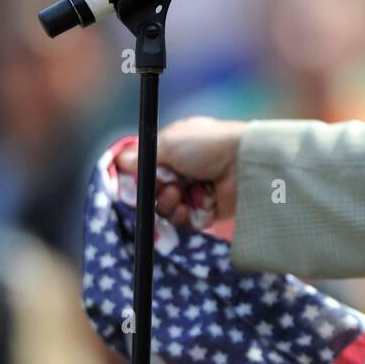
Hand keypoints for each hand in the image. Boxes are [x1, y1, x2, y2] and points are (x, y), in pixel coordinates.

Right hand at [118, 115, 246, 224]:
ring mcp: (195, 191)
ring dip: (169, 204)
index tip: (135, 182)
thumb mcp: (169, 143)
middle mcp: (184, 170)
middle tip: (167, 187)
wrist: (244, 163)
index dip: (140, 177)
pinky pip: (185, 221)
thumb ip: (142, 156)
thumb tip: (120, 160)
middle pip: (154, 191)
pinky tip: (194, 206)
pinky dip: (186, 215)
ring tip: (180, 194)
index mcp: (176, 148)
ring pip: (167, 208)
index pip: (148, 167)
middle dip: (156, 192)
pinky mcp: (206, 210)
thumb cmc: (207, 146)